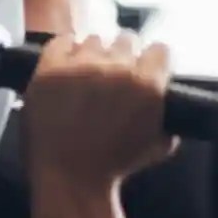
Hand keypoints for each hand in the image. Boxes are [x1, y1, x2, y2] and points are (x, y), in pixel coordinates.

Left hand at [20, 30, 176, 186]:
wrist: (69, 178)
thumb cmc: (114, 167)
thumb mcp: (158, 145)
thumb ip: (167, 118)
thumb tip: (167, 104)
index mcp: (147, 84)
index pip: (160, 49)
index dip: (153, 60)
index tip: (145, 68)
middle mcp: (116, 68)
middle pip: (126, 39)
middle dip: (124, 55)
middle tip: (114, 74)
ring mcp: (80, 66)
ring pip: (94, 39)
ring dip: (94, 54)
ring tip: (87, 74)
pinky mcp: (50, 68)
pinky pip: (61, 41)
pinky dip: (65, 49)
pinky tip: (66, 64)